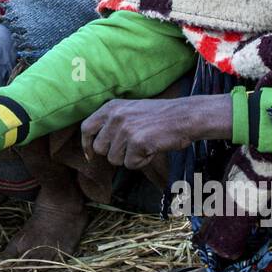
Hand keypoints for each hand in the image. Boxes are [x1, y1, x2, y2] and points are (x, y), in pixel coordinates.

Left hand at [81, 95, 231, 169]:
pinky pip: (130, 164)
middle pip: (100, 149)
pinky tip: (152, 149)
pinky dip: (142, 161)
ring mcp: (125, 129)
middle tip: (133, 146)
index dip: (86, 144)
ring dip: (129, 158)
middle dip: (115, 153)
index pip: (86, 128)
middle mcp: (115, 116)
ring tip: (145, 145)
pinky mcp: (137, 142)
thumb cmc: (160, 116)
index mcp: (111, 107)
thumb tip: (95, 145)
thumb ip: (112, 122)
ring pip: (114, 159)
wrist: (185, 116)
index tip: (90, 156)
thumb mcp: (130, 109)